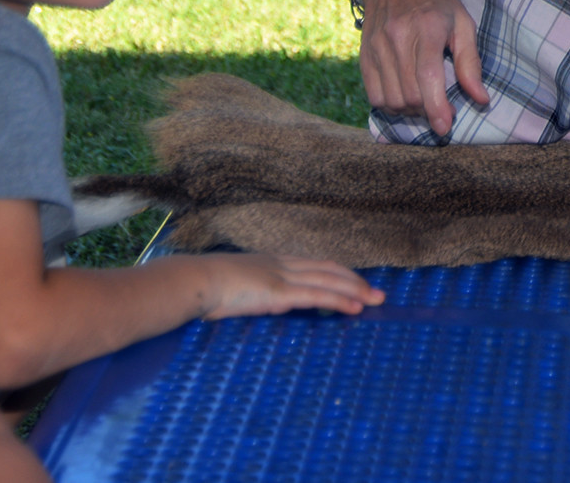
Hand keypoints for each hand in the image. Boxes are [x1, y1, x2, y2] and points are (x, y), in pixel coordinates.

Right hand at [197, 252, 384, 319]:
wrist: (192, 281)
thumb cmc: (204, 288)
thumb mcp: (234, 288)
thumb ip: (253, 294)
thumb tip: (265, 303)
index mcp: (271, 262)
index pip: (313, 265)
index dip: (337, 273)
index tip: (355, 282)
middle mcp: (282, 264)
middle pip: (328, 269)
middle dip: (355, 280)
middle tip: (377, 293)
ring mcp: (282, 276)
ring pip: (329, 280)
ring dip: (356, 290)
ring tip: (376, 300)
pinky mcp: (279, 292)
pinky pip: (317, 295)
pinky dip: (339, 300)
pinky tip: (355, 307)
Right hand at [359, 0, 488, 136]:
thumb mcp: (462, 22)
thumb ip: (470, 62)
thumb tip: (481, 100)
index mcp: (427, 28)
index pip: (428, 78)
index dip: (437, 108)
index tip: (446, 127)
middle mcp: (398, 38)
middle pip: (409, 94)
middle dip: (427, 110)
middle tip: (442, 107)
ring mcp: (377, 47)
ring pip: (391, 99)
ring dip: (410, 110)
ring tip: (424, 99)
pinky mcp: (364, 54)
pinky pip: (373, 94)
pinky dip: (390, 104)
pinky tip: (404, 96)